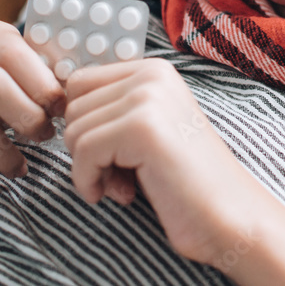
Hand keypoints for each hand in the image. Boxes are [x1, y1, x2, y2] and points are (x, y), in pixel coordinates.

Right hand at [0, 18, 65, 183]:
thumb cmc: (6, 76)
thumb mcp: (25, 63)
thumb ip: (50, 72)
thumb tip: (81, 92)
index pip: (14, 54)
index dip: (41, 84)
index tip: (61, 109)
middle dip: (26, 118)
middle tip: (46, 136)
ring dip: (3, 152)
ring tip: (21, 167)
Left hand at [64, 58, 248, 263]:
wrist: (229, 215)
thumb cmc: (184, 180)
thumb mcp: (147, 129)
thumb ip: (112, 109)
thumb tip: (55, 105)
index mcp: (154, 70)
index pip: (79, 82)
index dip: (85, 123)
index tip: (111, 152)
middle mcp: (152, 75)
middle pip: (73, 106)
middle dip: (86, 147)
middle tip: (119, 173)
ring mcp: (148, 98)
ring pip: (74, 130)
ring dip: (90, 168)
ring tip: (125, 184)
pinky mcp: (142, 128)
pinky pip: (83, 152)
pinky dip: (89, 182)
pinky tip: (120, 195)